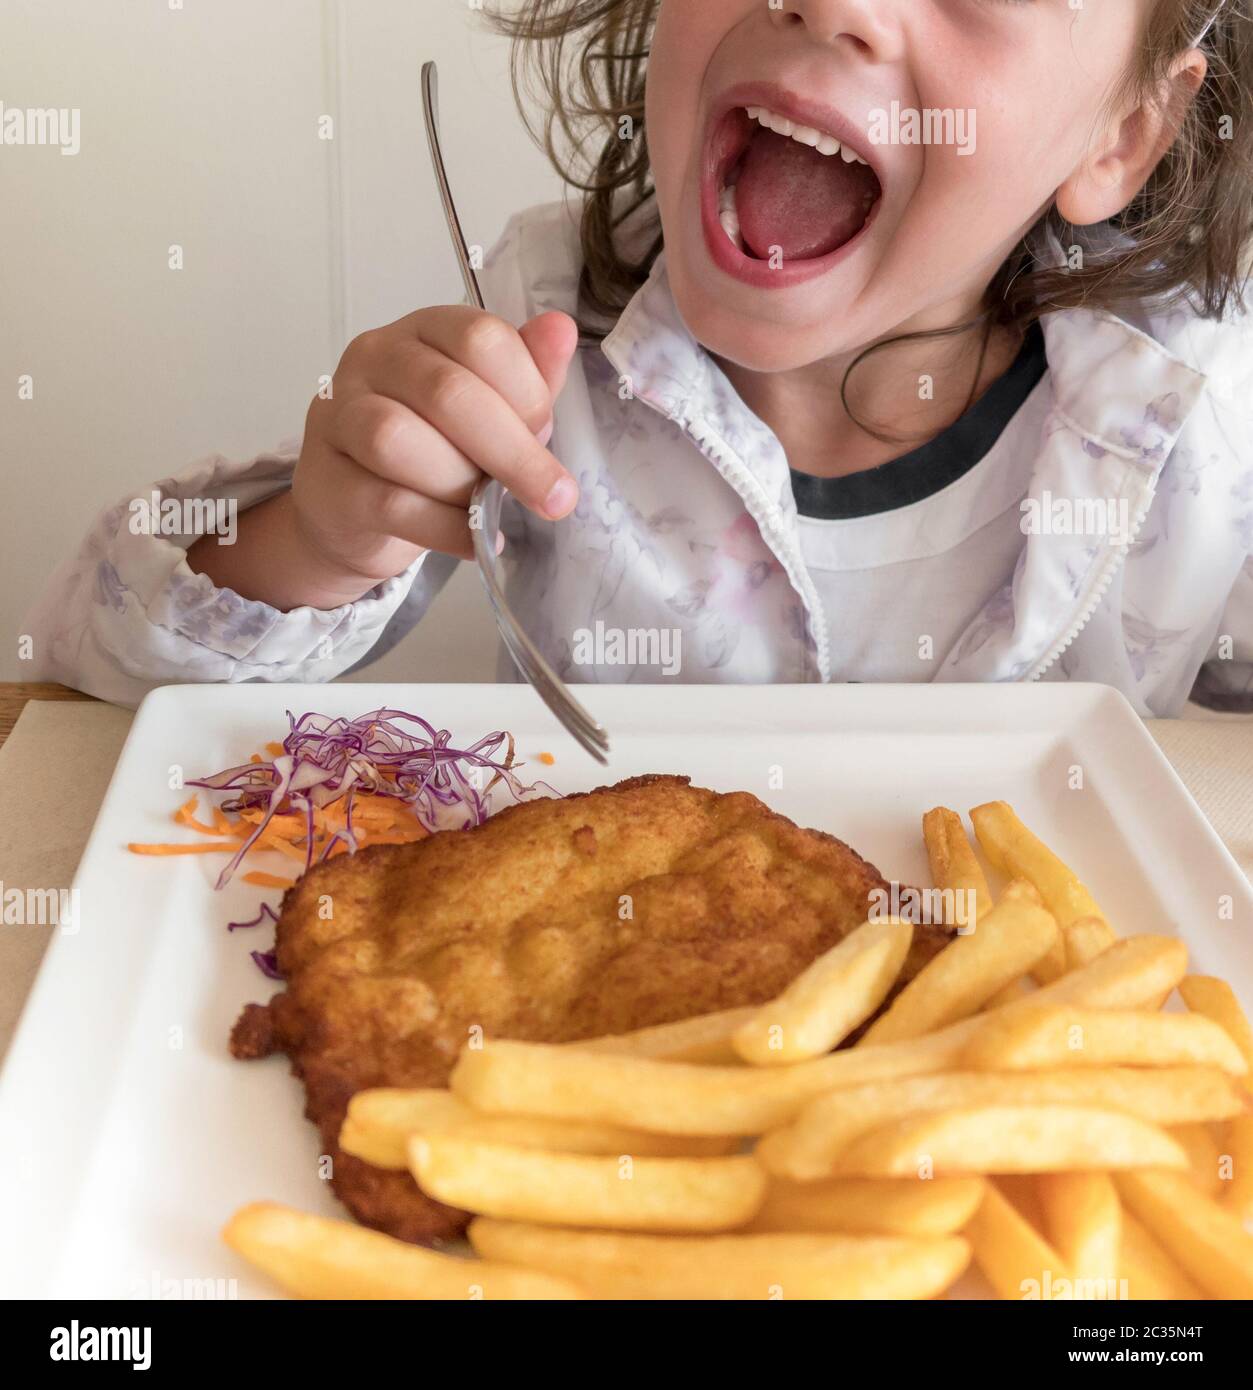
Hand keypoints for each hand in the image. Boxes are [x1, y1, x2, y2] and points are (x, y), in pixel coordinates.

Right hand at [291, 305, 579, 585]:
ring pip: (400, 440)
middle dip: (512, 451)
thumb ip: (528, 377)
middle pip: (446, 391)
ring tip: (488, 511)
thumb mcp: (489, 409)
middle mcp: (375, 360)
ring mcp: (341, 417)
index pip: (479, 338)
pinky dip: (445, 528)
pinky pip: (389, 502)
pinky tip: (476, 540)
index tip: (547, 434)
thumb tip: (561, 331)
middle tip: (554, 495)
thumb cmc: (431, 450)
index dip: (526, 391)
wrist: (357, 512)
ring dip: (463, 485)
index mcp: (423, 330)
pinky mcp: (329, 481)